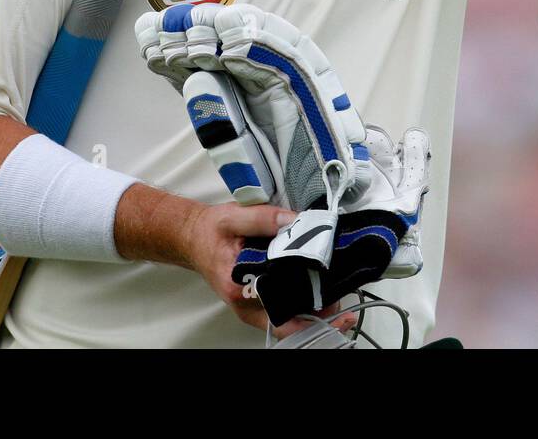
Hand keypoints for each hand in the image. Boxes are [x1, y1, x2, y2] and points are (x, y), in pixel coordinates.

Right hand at [181, 201, 356, 340]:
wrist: (194, 238)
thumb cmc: (209, 233)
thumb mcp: (233, 217)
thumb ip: (265, 218)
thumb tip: (295, 221)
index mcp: (239, 286)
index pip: (279, 308)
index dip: (309, 312)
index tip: (333, 306)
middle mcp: (246, 303)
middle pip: (288, 320)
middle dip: (318, 316)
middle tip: (344, 304)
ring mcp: (251, 306)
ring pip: (288, 320)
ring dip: (313, 314)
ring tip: (338, 300)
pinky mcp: (257, 302)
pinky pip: (283, 312)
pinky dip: (303, 308)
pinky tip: (321, 297)